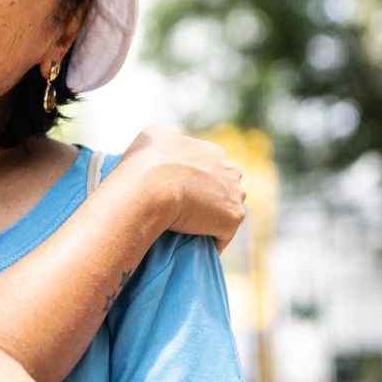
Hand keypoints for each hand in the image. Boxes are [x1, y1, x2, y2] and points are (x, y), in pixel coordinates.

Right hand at [119, 125, 246, 251]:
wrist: (152, 188)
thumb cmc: (146, 162)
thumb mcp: (153, 135)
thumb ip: (167, 139)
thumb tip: (167, 145)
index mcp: (212, 151)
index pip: (210, 168)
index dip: (196, 181)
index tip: (179, 193)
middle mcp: (229, 169)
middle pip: (225, 187)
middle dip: (211, 197)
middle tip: (185, 211)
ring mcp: (235, 194)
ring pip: (226, 209)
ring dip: (213, 218)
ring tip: (190, 230)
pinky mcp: (233, 218)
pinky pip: (223, 234)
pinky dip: (211, 241)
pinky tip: (194, 247)